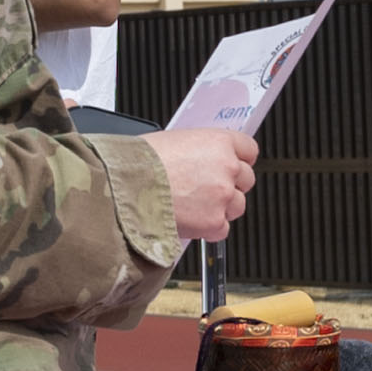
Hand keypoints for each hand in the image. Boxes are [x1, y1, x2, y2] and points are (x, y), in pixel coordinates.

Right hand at [148, 129, 257, 244]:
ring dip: (220, 208)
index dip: (238, 160)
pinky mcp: (214, 221)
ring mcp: (223, 195)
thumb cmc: (138, 162)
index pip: (249, 150)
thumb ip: (198, 151)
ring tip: (192, 206)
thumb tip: (201, 161)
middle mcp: (227, 167)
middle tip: (204, 190)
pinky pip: (221, 229)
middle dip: (228, 185)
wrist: (122, 187)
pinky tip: (188, 220)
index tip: (230, 167)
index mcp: (219, 142)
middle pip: (246, 179)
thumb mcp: (173, 142)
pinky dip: (207, 229)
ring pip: (237, 205)